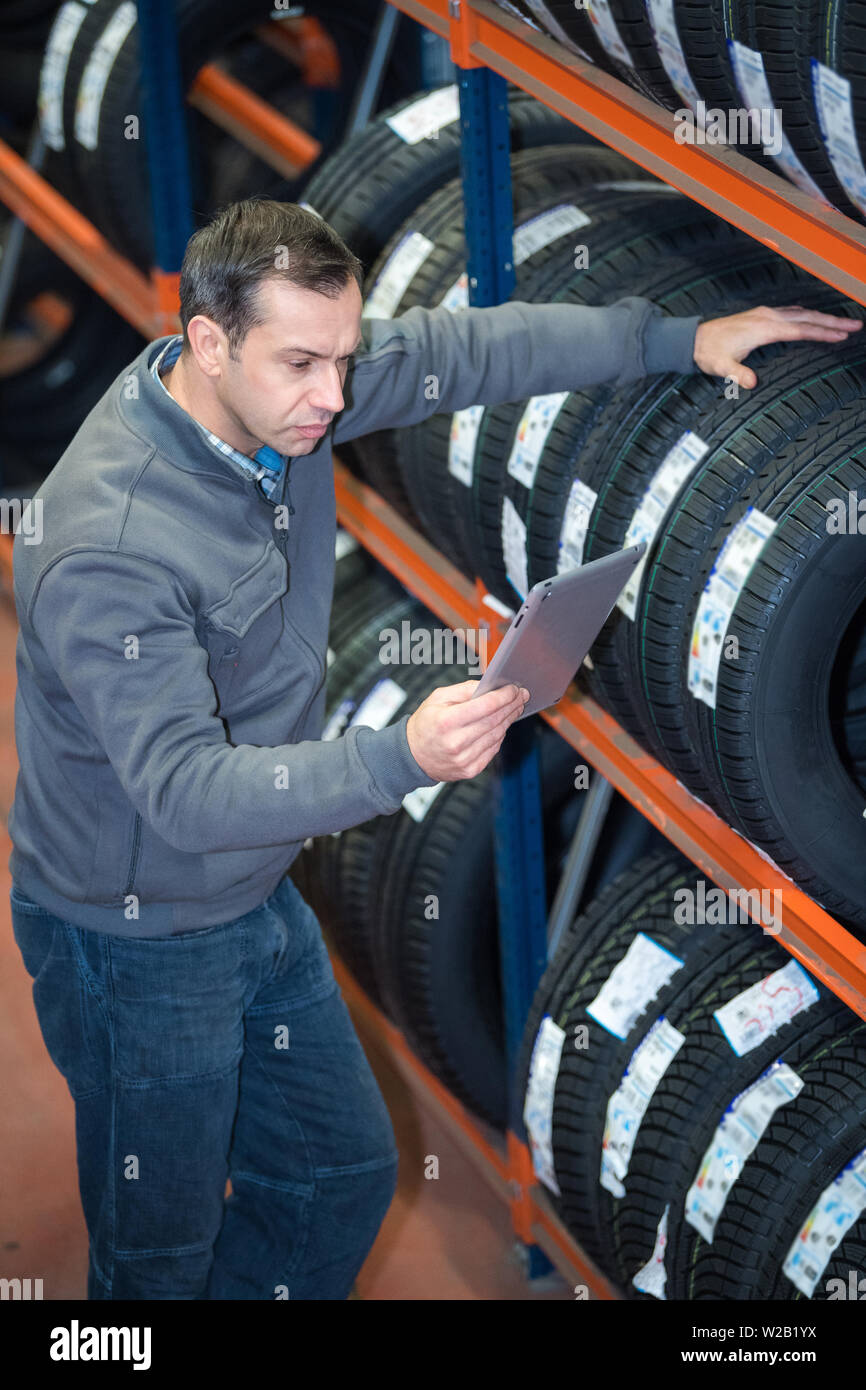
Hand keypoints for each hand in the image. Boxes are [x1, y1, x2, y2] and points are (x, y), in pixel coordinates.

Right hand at [406, 679, 529, 781]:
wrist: (413, 755)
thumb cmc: (426, 723)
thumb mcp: (438, 698)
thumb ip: (464, 690)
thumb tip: (490, 686)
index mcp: (446, 721)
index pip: (485, 706)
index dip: (504, 696)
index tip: (514, 689)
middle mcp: (456, 742)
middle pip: (494, 720)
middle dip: (511, 706)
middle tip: (522, 696)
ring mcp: (464, 759)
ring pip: (497, 735)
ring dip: (509, 720)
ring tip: (515, 708)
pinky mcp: (470, 770)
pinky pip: (493, 749)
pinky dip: (500, 735)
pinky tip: (501, 725)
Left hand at [693, 304, 862, 389]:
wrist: (693, 339)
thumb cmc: (708, 353)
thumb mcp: (721, 366)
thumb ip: (738, 374)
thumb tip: (752, 383)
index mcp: (764, 328)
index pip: (800, 330)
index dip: (822, 334)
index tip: (842, 337)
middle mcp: (767, 317)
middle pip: (807, 317)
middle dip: (833, 322)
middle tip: (855, 325)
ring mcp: (765, 314)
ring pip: (801, 313)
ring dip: (823, 318)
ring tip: (844, 323)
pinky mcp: (762, 316)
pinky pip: (791, 313)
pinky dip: (808, 315)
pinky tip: (813, 317)